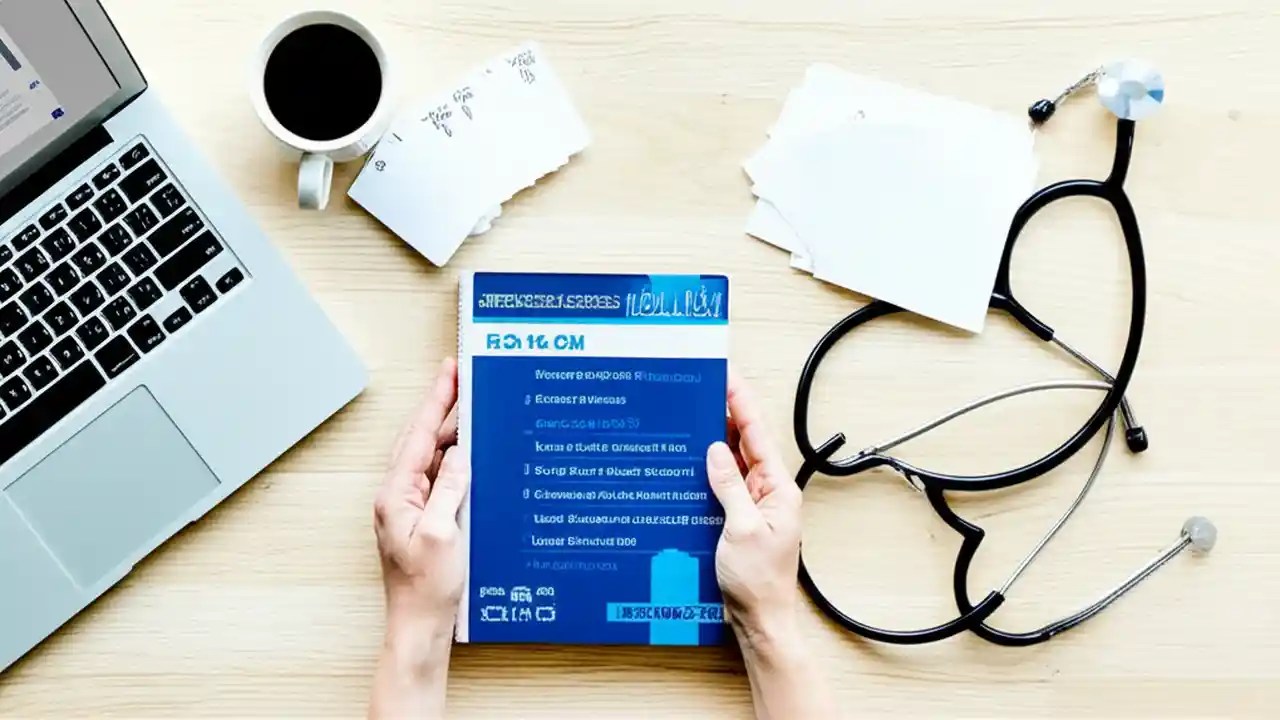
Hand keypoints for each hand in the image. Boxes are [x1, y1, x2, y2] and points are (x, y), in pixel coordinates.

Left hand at [370, 359, 467, 718]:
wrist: (419, 624)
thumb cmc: (427, 588)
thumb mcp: (444, 532)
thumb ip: (449, 488)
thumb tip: (460, 454)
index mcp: (396, 494)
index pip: (419, 435)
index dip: (436, 400)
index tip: (449, 372)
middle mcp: (397, 495)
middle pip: (421, 438)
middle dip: (442, 407)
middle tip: (463, 379)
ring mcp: (408, 506)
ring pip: (430, 456)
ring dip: (450, 432)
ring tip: (473, 407)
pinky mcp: (420, 518)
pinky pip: (437, 476)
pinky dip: (454, 458)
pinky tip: (472, 452)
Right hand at [705, 372, 802, 647]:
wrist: (759, 621)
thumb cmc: (758, 583)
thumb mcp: (741, 529)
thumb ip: (730, 487)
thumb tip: (716, 450)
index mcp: (777, 488)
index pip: (756, 434)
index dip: (740, 402)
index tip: (726, 374)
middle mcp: (767, 491)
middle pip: (744, 442)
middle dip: (725, 411)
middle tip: (703, 383)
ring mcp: (752, 505)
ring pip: (731, 461)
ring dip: (714, 437)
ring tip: (693, 408)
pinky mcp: (737, 518)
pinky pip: (723, 484)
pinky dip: (707, 469)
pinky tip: (690, 456)